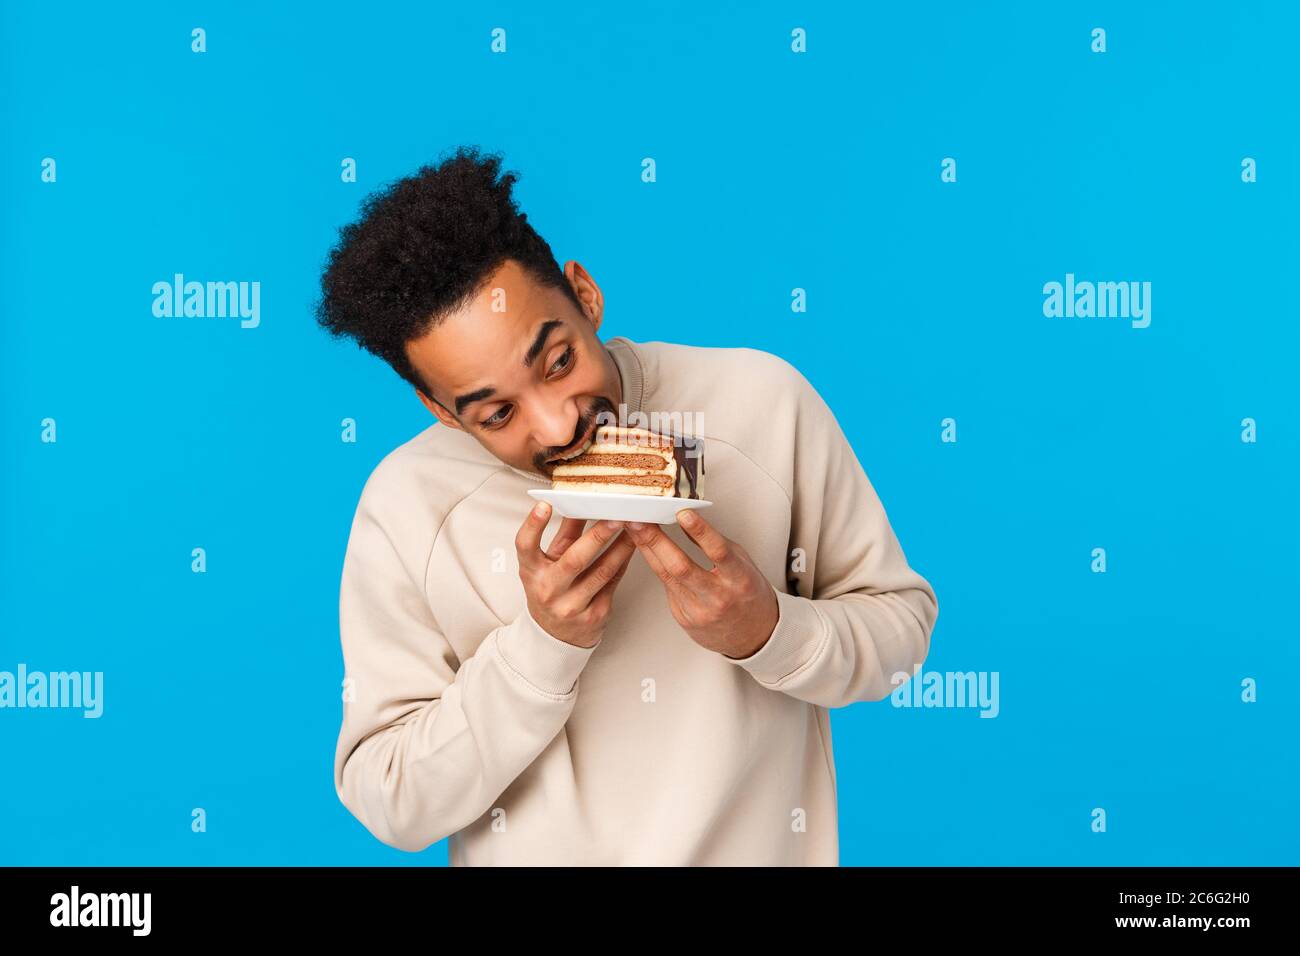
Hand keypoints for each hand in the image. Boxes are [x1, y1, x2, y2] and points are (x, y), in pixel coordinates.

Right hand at [515, 503, 635, 647]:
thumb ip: (564, 533)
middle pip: (574, 560)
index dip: (533, 525)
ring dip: (621, 547)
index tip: (544, 504)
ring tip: (634, 528)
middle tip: (615, 516)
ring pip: (602, 572)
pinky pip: (613, 583)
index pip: (525, 546)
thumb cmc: (552, 589)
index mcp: (531, 572)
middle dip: (597, 536)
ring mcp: (571, 606)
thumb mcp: (549, 562)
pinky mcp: (594, 615)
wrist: (556, 635)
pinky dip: (624, 563)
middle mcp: (548, 590)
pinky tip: (633, 547)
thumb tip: (579, 500)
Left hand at [625, 510, 778, 658]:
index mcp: (739, 579)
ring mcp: (700, 611)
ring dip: (648, 550)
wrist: (752, 635)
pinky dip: (657, 567)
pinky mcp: (685, 619)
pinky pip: (668, 588)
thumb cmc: (748, 594)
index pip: (719, 551)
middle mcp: (719, 597)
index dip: (700, 531)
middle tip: (640, 520)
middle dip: (656, 541)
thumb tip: (689, 519)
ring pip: (667, 576)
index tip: (683, 513)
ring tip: (635, 530)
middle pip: (681, 567)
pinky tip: (646, 551)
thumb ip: (716, 543)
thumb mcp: (741, 563)